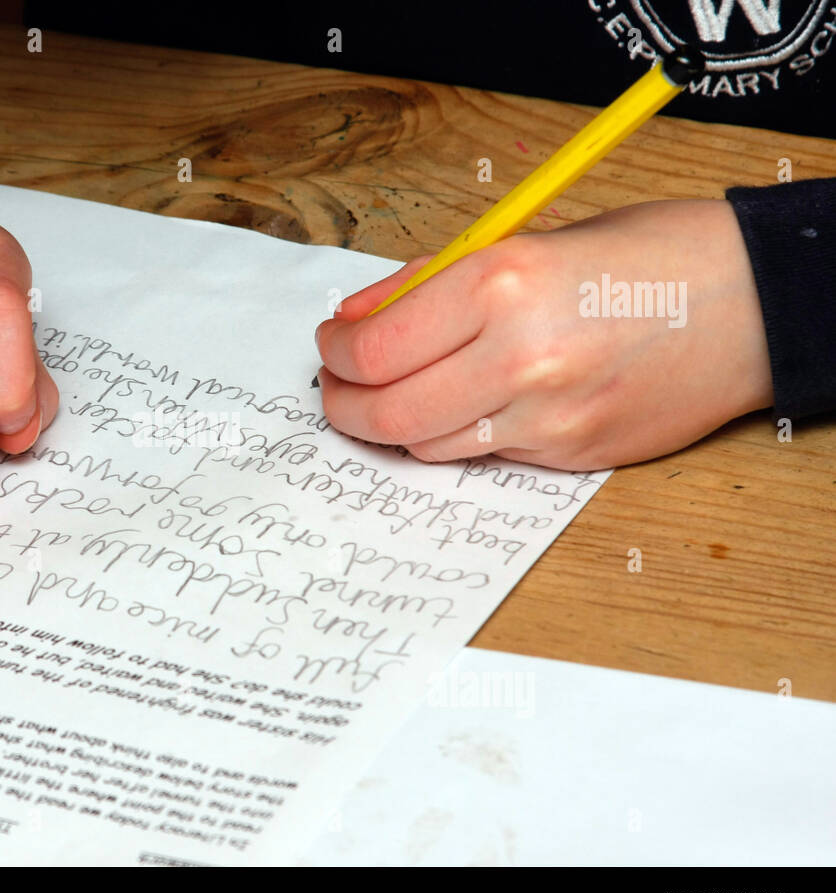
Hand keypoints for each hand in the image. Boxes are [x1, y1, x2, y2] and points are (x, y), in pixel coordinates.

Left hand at [315, 199, 773, 470]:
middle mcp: (521, 358)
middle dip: (342, 404)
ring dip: (397, 423)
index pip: (374, 348)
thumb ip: (433, 283)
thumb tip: (358, 316)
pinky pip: (483, 456)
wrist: (758, 302)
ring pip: (426, 445)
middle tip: (338, 387)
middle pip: (385, 414)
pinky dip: (457, 434)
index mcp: (503, 284)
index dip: (335, 353)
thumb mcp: (530, 239)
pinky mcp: (571, 455)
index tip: (331, 345)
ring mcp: (549, 417)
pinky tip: (470, 402)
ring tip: (402, 390)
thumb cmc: (650, 255)